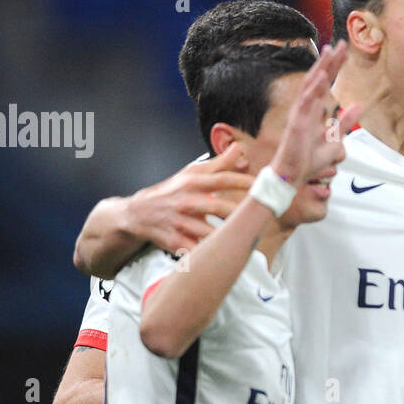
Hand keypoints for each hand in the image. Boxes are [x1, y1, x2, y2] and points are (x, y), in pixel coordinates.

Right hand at [124, 151, 253, 254]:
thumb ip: (219, 164)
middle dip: (241, 212)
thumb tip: (239, 148)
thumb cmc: (172, 192)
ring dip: (230, 236)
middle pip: (219, 207)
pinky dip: (210, 253)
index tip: (264, 186)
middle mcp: (186, 202)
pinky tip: (228, 255)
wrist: (139, 214)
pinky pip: (197, 250)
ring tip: (251, 238)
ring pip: (210, 232)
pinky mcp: (175, 242)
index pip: (222, 180)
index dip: (244, 182)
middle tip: (263, 215)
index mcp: (192, 183)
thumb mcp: (191, 174)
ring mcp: (180, 223)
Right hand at [270, 41, 362, 187]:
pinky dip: (312, 88)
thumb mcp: (335, 139)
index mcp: (315, 109)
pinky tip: (320, 76)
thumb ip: (345, 122)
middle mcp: (306, 107)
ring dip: (320, 68)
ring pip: (310, 85)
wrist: (295, 175)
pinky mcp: (296, 122)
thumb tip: (358, 106)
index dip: (335, 66)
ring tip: (329, 51)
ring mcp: (300, 113)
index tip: (344, 50)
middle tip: (340, 44)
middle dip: (330, 61)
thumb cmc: (310, 158)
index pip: (326, 82)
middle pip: (318, 78)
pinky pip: (305, 102)